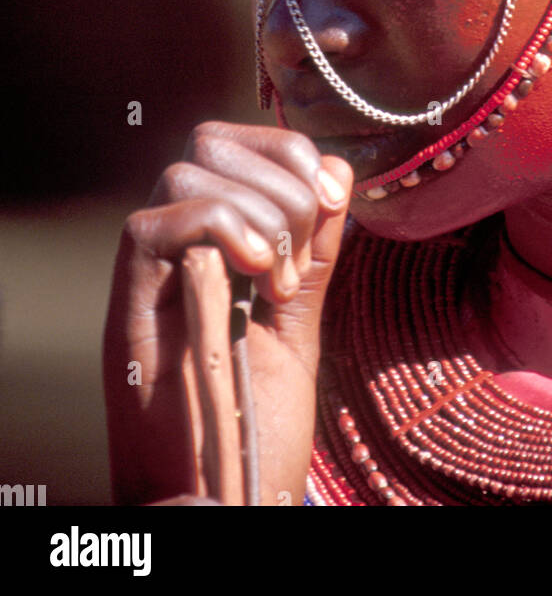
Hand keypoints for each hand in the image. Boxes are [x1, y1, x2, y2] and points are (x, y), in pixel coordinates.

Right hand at [103, 121, 353, 505]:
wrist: (221, 496)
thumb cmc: (254, 420)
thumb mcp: (301, 322)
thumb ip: (315, 254)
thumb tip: (337, 175)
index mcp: (219, 239)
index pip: (241, 142)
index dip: (293, 152)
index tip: (334, 200)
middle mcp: (180, 243)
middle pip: (212, 140)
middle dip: (280, 182)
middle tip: (301, 260)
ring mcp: (152, 268)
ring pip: (186, 170)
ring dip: (256, 214)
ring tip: (277, 284)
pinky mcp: (130, 298)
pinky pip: (156, 222)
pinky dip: (219, 228)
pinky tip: (257, 277)